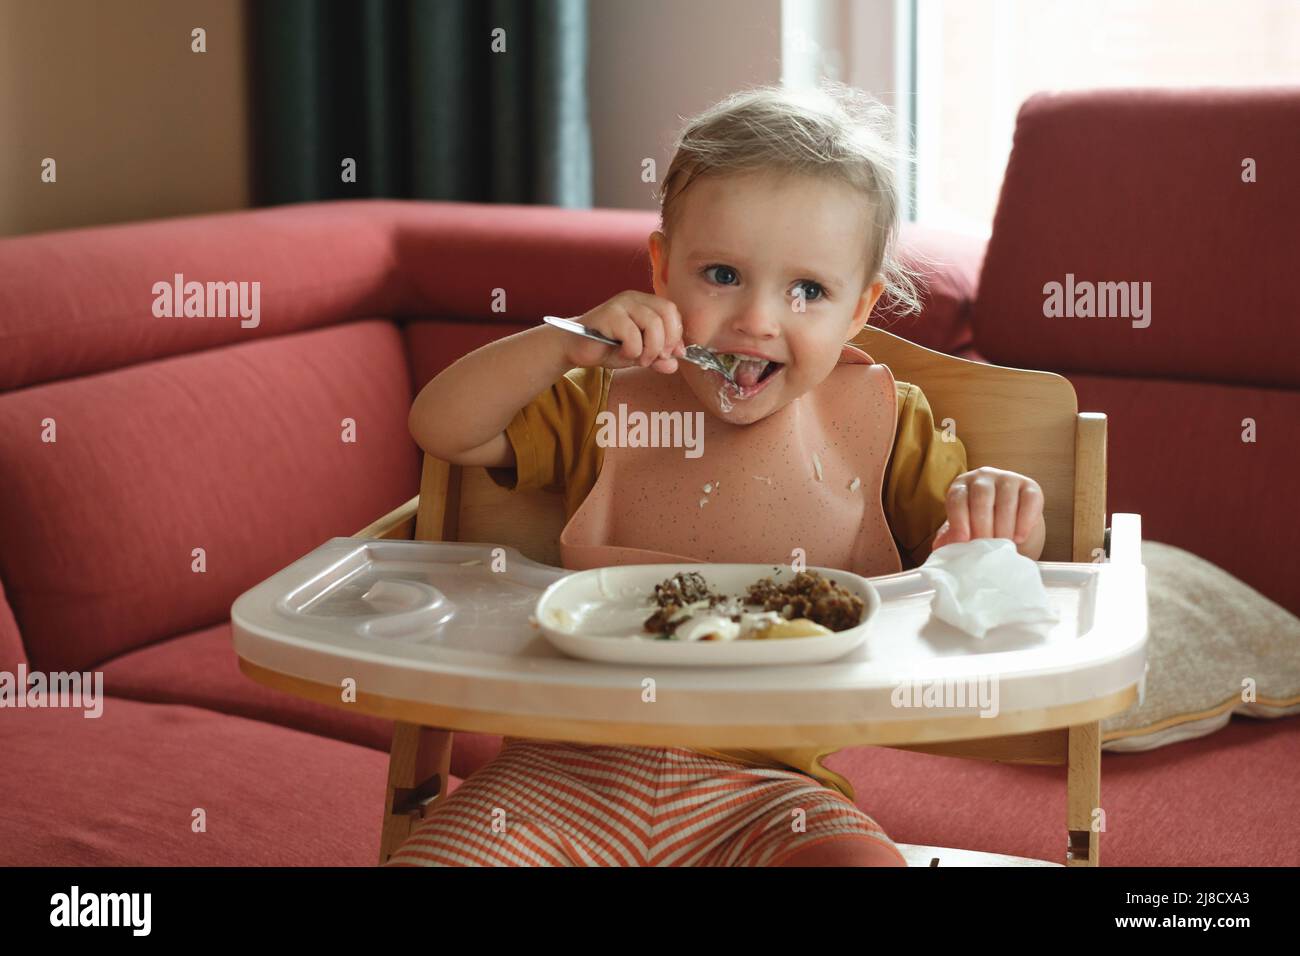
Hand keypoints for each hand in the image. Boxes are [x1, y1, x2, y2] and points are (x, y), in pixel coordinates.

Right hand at [560, 291, 686, 372]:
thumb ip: (658, 359)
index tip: (671, 354)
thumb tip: (675, 364)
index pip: (671, 311)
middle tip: (654, 358)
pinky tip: (620, 353)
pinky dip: (632, 351)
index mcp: (644, 303)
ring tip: (637, 358)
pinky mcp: (608, 315)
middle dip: (666, 342)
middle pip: (666, 314)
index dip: (676, 334)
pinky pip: (632, 336)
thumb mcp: (639, 355)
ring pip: (652, 324)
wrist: (576, 349)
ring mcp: (620, 304)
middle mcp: (634, 299)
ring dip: (650, 349)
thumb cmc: (607, 348)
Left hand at [931, 466, 1044, 555]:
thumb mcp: (963, 531)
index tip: (963, 540)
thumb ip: (950, 538)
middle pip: (981, 496)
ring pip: (1006, 499)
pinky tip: (1019, 537)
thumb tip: (942, 548)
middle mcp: (983, 477)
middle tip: (985, 546)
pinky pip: (1029, 500)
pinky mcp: (1030, 486)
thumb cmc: (980, 528)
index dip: (958, 519)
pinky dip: (1024, 521)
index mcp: (961, 485)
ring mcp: (1008, 478)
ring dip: (1003, 526)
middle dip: (982, 524)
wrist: (1009, 525)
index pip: (957, 498)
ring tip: (1002, 546)